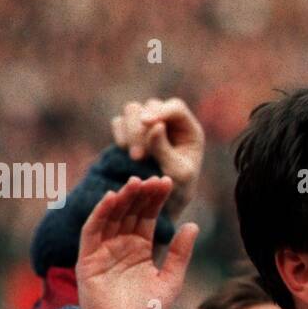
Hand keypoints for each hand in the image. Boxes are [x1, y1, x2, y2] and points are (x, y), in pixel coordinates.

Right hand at [75, 176, 197, 308]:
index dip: (155, 200)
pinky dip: (99, 214)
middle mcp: (121, 246)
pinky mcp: (87, 260)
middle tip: (153, 178)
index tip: (167, 183)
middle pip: (130, 212)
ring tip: (135, 183)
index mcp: (141, 249)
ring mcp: (103, 252)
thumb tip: (193, 224)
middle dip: (141, 195)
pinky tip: (111, 199)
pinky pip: (92, 232)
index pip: (147, 217)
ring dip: (121, 199)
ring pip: (111, 217)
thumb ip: (180, 254)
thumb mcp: (170, 281)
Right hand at [112, 98, 204, 213]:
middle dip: (141, 129)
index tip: (147, 122)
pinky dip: (119, 135)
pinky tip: (124, 152)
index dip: (161, 111)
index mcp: (188, 129)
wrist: (163, 202)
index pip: (175, 107)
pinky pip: (119, 122)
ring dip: (129, 132)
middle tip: (139, 157)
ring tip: (135, 157)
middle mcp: (169, 122)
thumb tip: (155, 125)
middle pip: (149, 106)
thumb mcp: (177, 173)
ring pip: (132, 110)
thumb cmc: (178, 188)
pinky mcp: (131, 132)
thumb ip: (166, 150)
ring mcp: (148, 125)